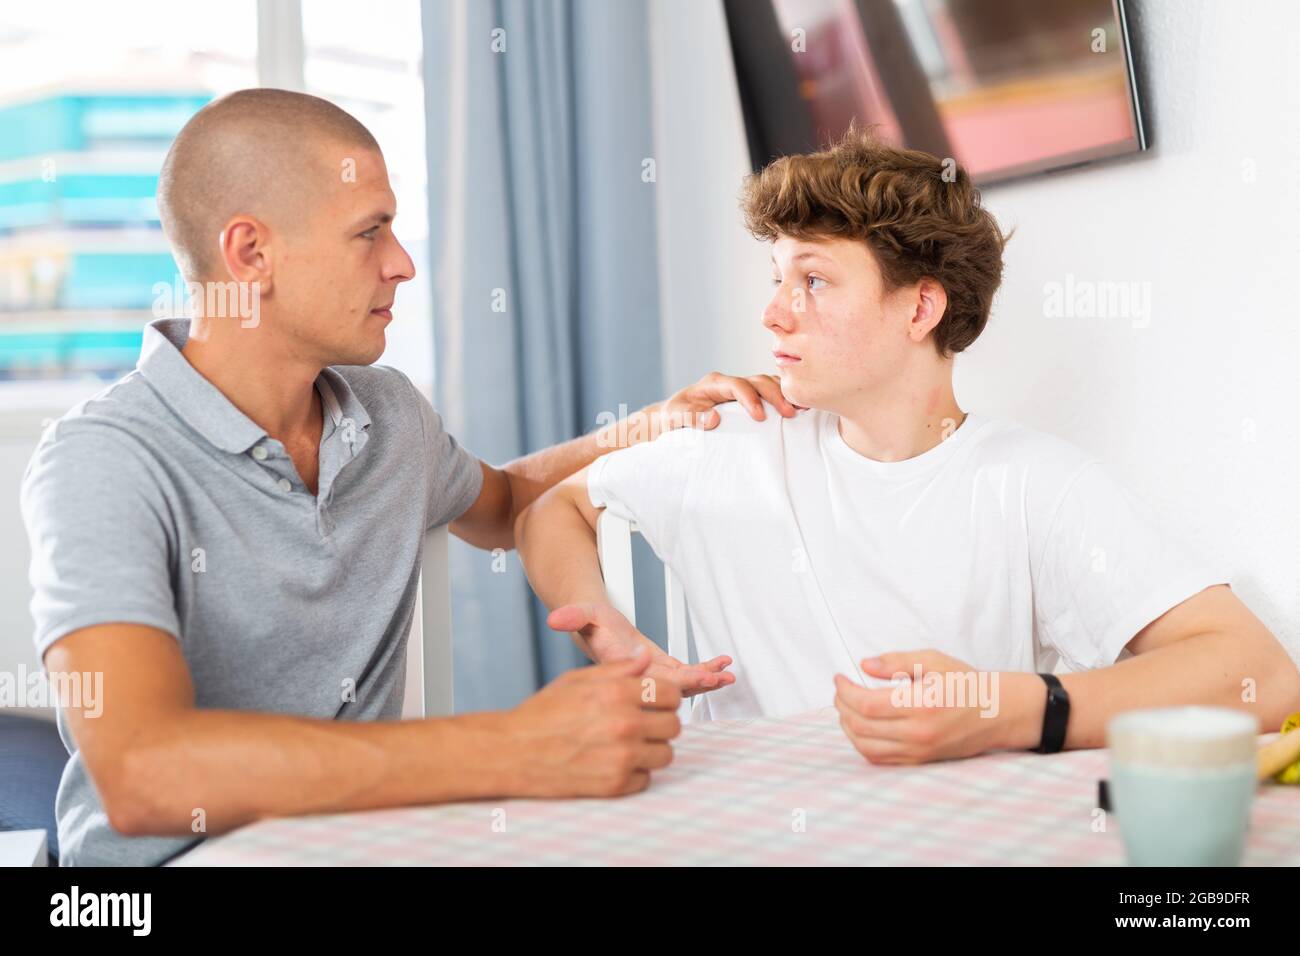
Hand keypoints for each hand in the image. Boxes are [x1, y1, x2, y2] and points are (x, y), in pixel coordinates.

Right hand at [503, 650, 681, 796]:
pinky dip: (635, 773)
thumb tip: (643, 657)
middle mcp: (624, 723)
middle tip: (643, 725)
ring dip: (651, 750)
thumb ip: (617, 668)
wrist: (514, 752)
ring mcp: (622, 756)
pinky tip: (615, 763)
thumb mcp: (578, 680)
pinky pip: (646, 778)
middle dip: (660, 723)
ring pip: (666, 754)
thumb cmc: (541, 715)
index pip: (671, 694)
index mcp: (617, 692)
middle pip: (674, 725)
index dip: (665, 698)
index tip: (656, 703)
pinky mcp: (616, 784)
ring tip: (629, 745)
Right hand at [548, 603, 734, 697]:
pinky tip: (721, 664)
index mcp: (621, 670)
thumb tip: (556, 618)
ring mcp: (652, 678)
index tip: (699, 676)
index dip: (676, 681)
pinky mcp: (662, 672)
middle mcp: (638, 680)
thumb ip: (573, 617)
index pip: (650, 681)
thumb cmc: (589, 624)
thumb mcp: (582, 616)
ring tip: (727, 675)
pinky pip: (687, 676)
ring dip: (705, 681)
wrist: (594, 630)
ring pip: (682, 685)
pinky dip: (705, 671)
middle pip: (671, 688)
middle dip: (697, 683)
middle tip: (720, 677)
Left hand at [650, 371, 801, 437]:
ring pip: (767, 384)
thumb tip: (715, 420)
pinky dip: (783, 398)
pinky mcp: (747, 399)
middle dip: (775, 395)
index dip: (749, 398)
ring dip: (784, 394)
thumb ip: (690, 419)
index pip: (736, 384)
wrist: (674, 418)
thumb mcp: (674, 418)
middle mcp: (729, 383)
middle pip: (757, 380)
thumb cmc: (673, 417)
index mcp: (712, 384)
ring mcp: (740, 389)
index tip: (759, 417)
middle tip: (790, 413)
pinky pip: (768, 394)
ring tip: (802, 409)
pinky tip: (798, 408)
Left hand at [833, 650, 1004, 764]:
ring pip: (866, 746)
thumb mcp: (934, 661)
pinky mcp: (919, 761)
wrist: (996, 713)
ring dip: (847, 727)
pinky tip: (860, 726)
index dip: (845, 691)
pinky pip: (879, 758)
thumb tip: (865, 665)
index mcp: (922, 705)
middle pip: (861, 726)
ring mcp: (918, 751)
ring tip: (846, 708)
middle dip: (842, 706)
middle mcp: (919, 733)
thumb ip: (897, 661)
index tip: (840, 678)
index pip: (867, 704)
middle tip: (840, 690)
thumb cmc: (965, 684)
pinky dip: (862, 743)